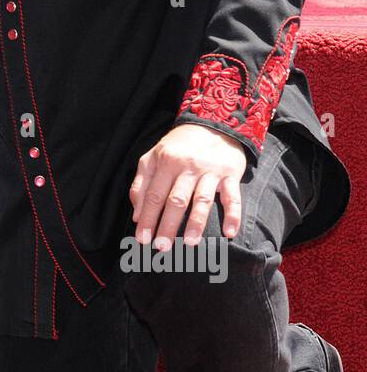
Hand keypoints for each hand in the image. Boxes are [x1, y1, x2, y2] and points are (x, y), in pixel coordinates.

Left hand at [129, 123, 246, 249]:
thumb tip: (137, 215)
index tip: (142, 239)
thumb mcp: (153, 158)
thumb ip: (141, 184)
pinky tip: (230, 234)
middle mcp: (188, 167)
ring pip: (202, 200)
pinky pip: (232, 196)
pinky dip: (233, 215)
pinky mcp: (230, 174)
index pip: (154, 195)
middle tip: (162, 248)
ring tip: (189, 243)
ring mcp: (210, 171)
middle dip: (167, 225)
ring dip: (196, 223)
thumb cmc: (178, 147)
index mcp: (166, 163)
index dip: (148, 218)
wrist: (213, 123)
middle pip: (176, 200)